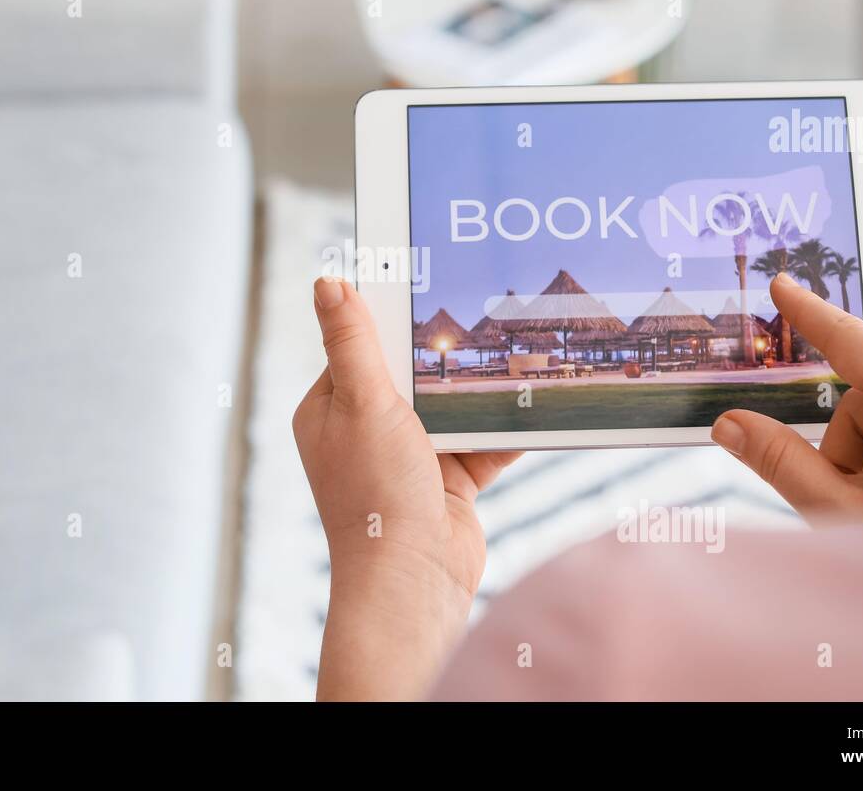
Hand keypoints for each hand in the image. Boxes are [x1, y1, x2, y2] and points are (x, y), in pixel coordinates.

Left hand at [293, 277, 519, 700]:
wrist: (415, 582)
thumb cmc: (376, 494)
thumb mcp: (363, 403)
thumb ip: (351, 341)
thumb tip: (326, 281)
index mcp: (328, 410)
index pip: (359, 346)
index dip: (390, 316)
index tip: (427, 282)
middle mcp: (363, 432)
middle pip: (410, 373)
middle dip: (444, 352)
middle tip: (484, 308)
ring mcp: (407, 458)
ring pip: (449, 406)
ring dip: (478, 389)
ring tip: (515, 350)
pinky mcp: (447, 481)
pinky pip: (480, 440)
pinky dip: (504, 426)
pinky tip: (535, 398)